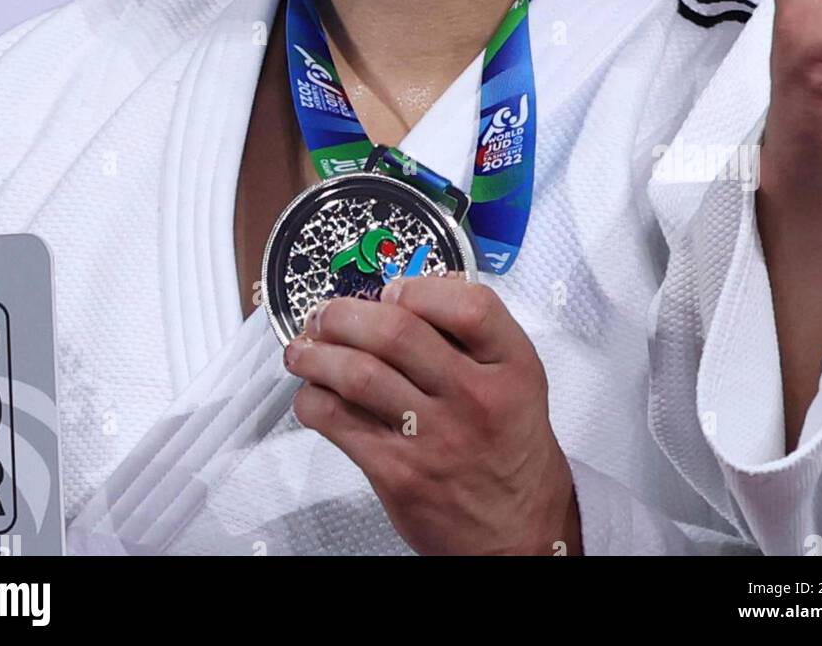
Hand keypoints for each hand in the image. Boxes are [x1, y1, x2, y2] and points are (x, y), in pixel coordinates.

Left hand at [285, 275, 580, 555]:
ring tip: (303, 349)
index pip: (471, 305)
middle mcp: (474, 397)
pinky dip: (314, 400)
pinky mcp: (398, 473)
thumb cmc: (509, 447)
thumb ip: (470, 335)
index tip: (392, 291)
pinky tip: (312, 393)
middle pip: (398, 332)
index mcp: (512, 366)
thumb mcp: (515, 380)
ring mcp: (434, 437)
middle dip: (346, 314)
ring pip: (359, 374)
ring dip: (317, 354)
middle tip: (326, 314)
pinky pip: (339, 423)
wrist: (518, 533)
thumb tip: (403, 294)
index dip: (421, 289)